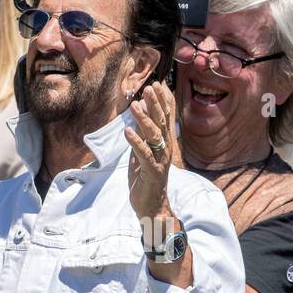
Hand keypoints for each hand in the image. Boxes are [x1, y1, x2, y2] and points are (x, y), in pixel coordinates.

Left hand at [125, 82, 180, 221]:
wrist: (151, 206)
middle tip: (149, 88)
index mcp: (164, 144)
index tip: (156, 85)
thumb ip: (141, 135)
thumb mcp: (142, 153)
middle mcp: (165, 150)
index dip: (161, 102)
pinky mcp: (152, 172)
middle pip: (162, 123)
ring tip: (134, 106)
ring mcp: (160, 160)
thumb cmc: (146, 179)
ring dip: (144, 119)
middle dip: (155, 105)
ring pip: (154, 136)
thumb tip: (138, 114)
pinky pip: (144, 154)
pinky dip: (135, 142)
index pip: (164, 118)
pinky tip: (127, 131)